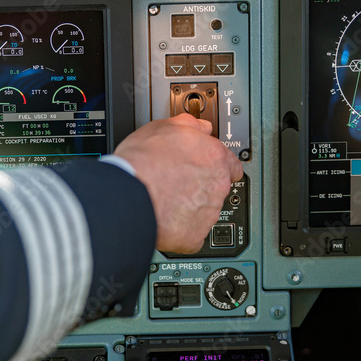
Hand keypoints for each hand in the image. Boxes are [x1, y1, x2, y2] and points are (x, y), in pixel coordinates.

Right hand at [114, 113, 242, 252]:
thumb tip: (200, 127)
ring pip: (205, 211)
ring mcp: (208, 213)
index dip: (216, 165)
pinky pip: (192, 233)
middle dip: (200, 186)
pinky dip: (181, 227)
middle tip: (178, 183)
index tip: (206, 167)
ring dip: (190, 206)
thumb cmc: (142, 162)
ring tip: (166, 199)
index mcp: (214, 157)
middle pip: (217, 188)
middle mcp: (217, 185)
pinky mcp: (196, 235)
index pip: (232, 164)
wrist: (128, 196)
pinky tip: (165, 217)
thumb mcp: (164, 127)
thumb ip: (189, 125)